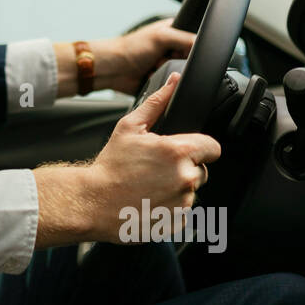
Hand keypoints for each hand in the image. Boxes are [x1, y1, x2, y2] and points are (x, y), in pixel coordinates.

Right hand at [33, 73, 221, 246]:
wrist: (92, 203)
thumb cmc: (110, 166)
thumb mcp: (129, 127)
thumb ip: (157, 102)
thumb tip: (174, 82)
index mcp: (178, 152)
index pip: (213, 147)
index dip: (200, 147)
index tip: (185, 151)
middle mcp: (186, 178)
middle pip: (201, 169)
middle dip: (184, 167)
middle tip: (155, 170)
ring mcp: (183, 203)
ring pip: (191, 191)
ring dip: (176, 188)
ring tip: (148, 187)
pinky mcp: (178, 222)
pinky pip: (182, 211)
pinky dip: (169, 207)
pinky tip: (148, 201)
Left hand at [86, 18, 196, 94]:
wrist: (112, 69)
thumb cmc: (129, 48)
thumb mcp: (161, 37)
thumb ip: (186, 40)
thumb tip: (204, 46)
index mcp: (174, 32)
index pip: (196, 39)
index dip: (193, 48)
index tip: (183, 52)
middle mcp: (172, 48)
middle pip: (190, 59)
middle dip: (178, 62)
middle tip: (164, 59)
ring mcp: (166, 64)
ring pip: (182, 73)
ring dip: (170, 73)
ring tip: (156, 67)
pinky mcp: (162, 79)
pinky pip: (173, 85)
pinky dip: (166, 83)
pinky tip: (155, 77)